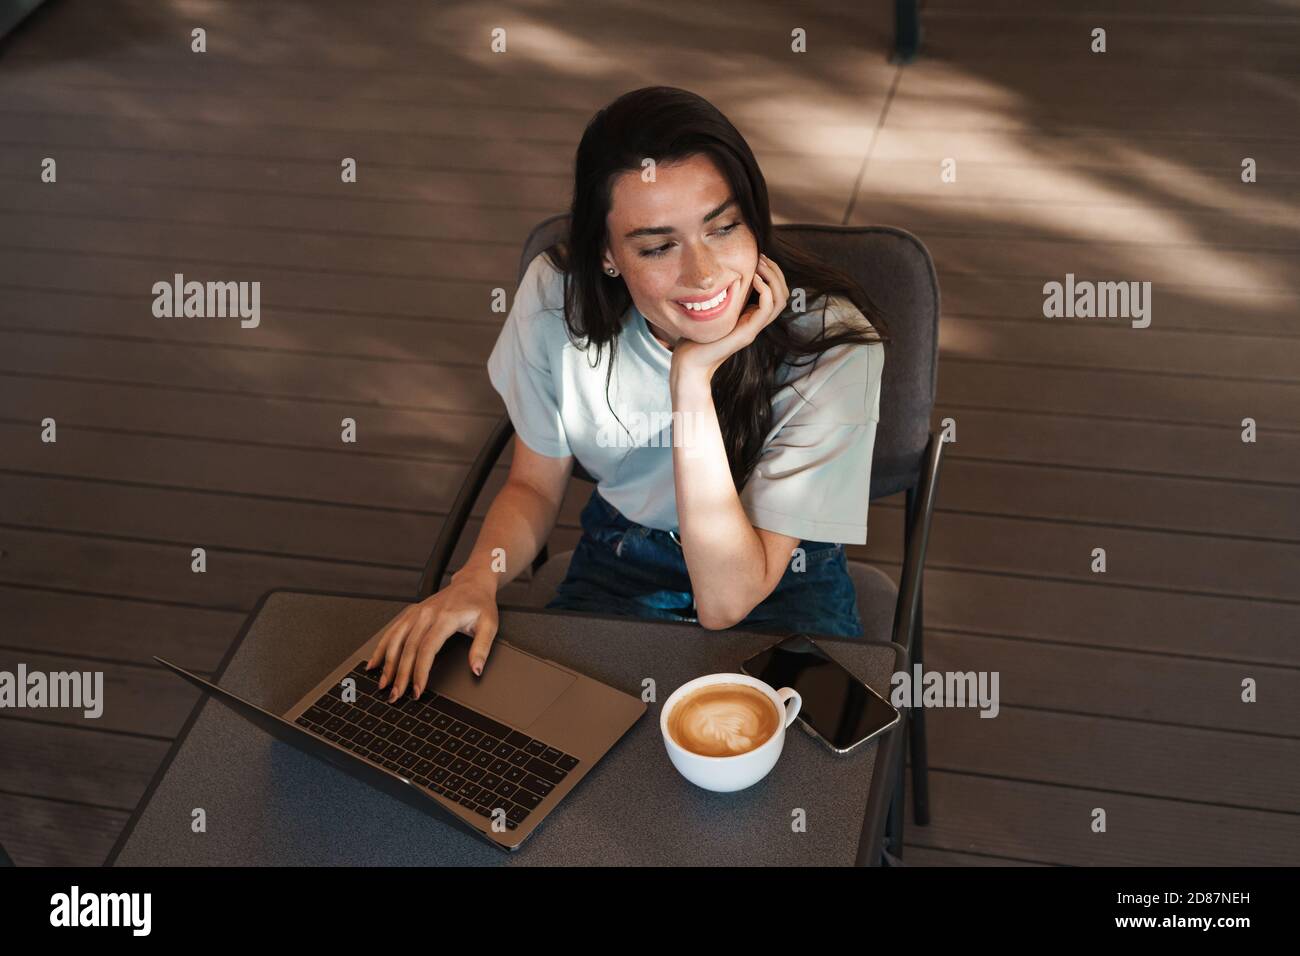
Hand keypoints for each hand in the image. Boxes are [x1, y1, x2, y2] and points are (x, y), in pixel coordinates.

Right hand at [364, 570, 498, 699]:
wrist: (472, 583)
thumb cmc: (479, 603)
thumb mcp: (489, 625)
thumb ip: (482, 648)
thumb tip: (476, 669)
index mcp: (446, 618)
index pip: (427, 649)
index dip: (420, 671)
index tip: (417, 689)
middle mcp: (427, 614)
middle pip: (408, 648)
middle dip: (400, 675)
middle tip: (397, 695)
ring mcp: (417, 612)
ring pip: (396, 640)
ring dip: (387, 664)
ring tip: (383, 684)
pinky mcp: (411, 613)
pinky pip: (392, 630)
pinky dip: (382, 647)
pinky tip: (375, 662)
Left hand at [670, 252, 788, 380]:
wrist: (690, 363)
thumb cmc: (696, 337)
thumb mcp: (712, 310)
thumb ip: (722, 296)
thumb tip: (722, 275)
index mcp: (751, 317)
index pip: (776, 293)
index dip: (772, 273)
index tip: (758, 258)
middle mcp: (756, 323)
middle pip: (783, 295)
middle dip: (776, 272)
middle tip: (761, 257)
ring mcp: (754, 329)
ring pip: (780, 301)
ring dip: (773, 278)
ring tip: (759, 265)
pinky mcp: (747, 333)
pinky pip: (767, 309)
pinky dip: (765, 290)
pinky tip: (753, 279)